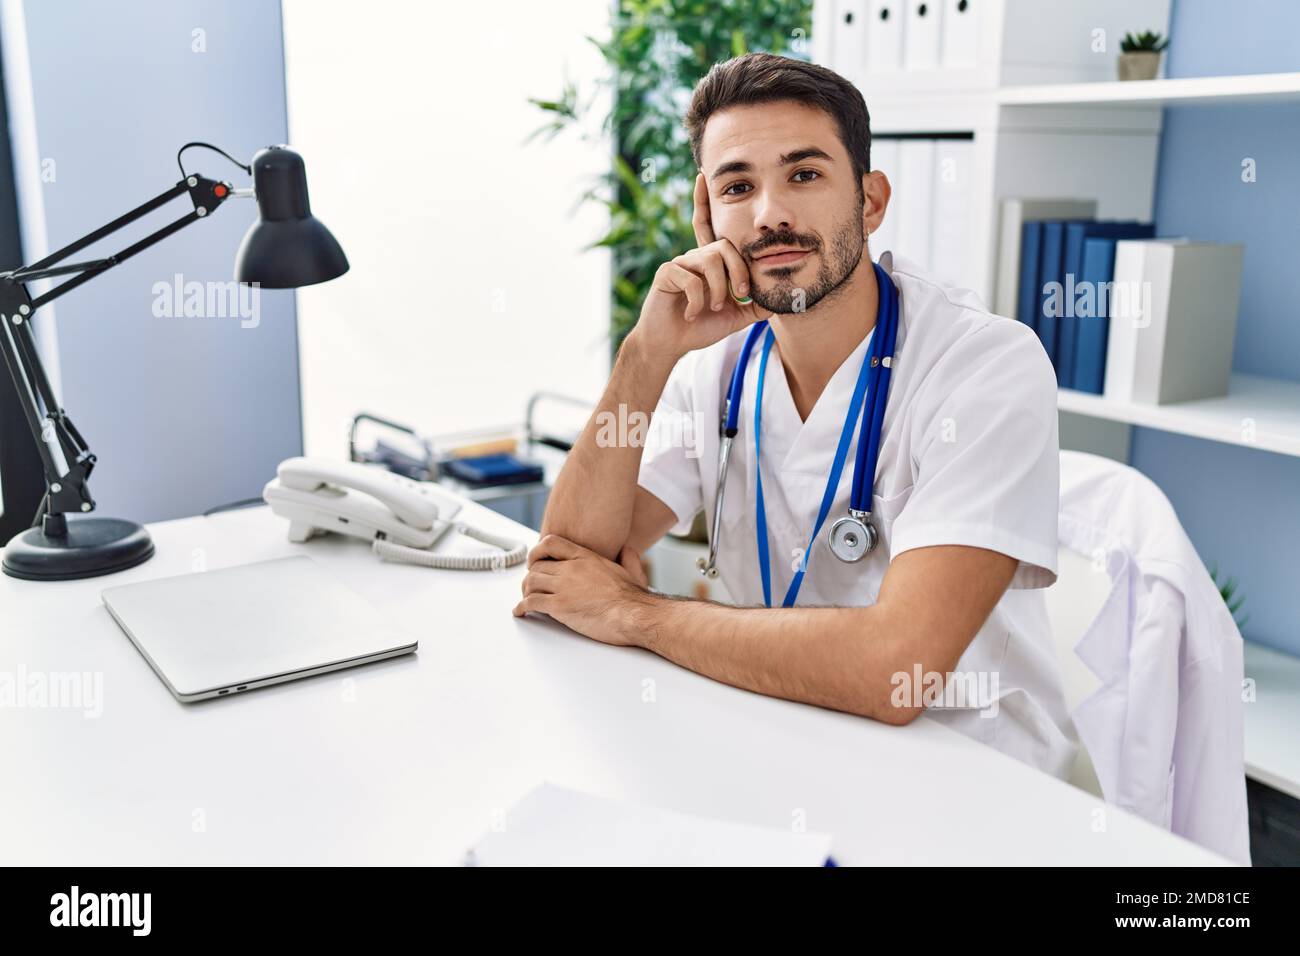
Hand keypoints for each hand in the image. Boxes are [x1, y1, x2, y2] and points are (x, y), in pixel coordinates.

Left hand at [512, 534, 658, 646]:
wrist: (634, 614)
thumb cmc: (634, 599)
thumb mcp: (632, 570)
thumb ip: (627, 557)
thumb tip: (627, 550)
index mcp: (586, 557)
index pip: (550, 543)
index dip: (537, 551)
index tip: (534, 560)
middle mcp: (571, 569)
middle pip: (537, 566)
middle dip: (531, 576)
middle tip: (530, 585)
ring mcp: (564, 587)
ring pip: (530, 582)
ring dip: (525, 591)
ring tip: (525, 599)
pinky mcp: (559, 606)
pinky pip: (531, 603)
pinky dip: (521, 608)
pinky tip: (521, 612)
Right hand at [628, 174, 772, 364]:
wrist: (670, 344)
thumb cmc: (699, 327)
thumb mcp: (736, 316)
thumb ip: (755, 305)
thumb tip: (781, 298)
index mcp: (710, 262)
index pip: (710, 227)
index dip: (703, 200)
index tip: (702, 176)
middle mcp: (695, 257)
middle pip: (725, 246)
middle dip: (738, 271)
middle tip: (740, 294)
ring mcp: (680, 263)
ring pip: (711, 261)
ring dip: (718, 289)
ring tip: (713, 307)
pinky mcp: (666, 274)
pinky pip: (691, 278)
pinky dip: (698, 301)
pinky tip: (692, 314)